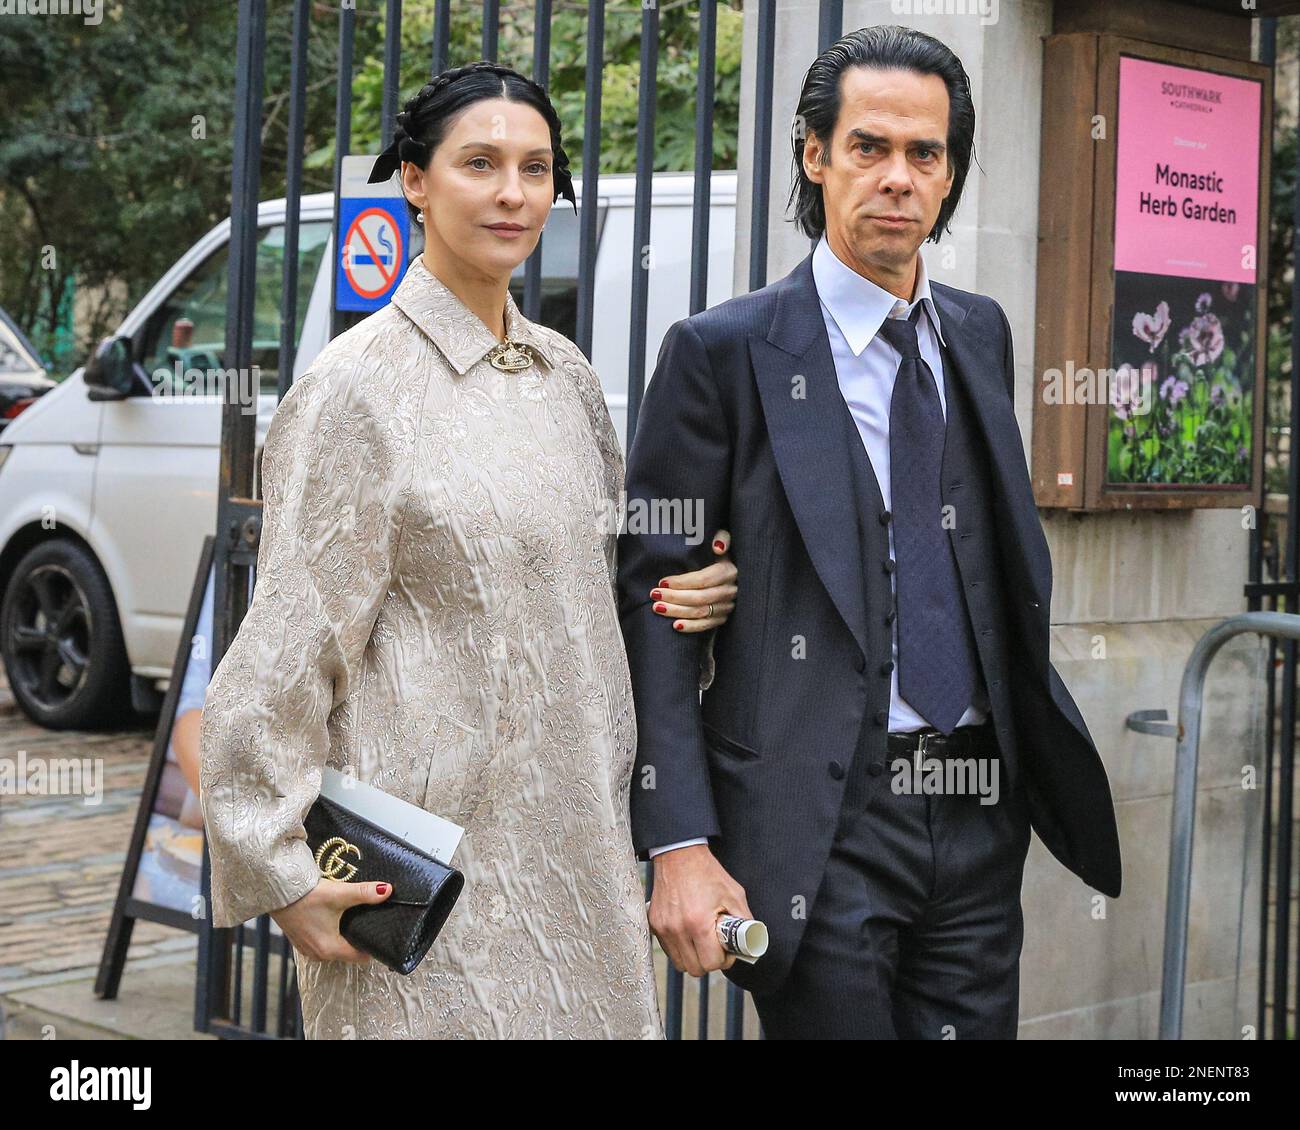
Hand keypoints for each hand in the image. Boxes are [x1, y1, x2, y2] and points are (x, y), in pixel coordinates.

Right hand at [270, 877, 392, 962]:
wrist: (278, 892)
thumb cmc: (307, 896)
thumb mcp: (340, 894)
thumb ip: (365, 893)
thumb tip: (387, 890)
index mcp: (330, 949)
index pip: (360, 957)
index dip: (372, 947)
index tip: (380, 934)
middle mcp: (318, 954)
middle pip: (347, 953)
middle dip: (358, 940)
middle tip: (369, 922)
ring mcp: (307, 949)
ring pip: (334, 948)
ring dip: (343, 937)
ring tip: (353, 919)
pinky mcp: (300, 940)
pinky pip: (321, 942)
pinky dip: (330, 934)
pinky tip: (334, 918)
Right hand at [648, 843, 752, 975]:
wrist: (679, 855)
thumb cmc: (708, 874)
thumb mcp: (735, 895)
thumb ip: (744, 921)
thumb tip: (750, 943)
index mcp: (698, 923)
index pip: (711, 963)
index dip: (724, 960)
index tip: (727, 950)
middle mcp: (677, 929)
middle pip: (695, 969)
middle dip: (709, 961)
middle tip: (715, 947)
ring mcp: (663, 928)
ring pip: (680, 963)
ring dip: (693, 957)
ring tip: (701, 940)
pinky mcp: (654, 924)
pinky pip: (668, 950)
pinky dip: (680, 948)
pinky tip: (688, 933)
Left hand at [650, 528, 737, 632]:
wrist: (733, 571)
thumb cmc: (721, 554)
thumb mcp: (724, 540)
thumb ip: (723, 537)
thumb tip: (718, 547)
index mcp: (729, 571)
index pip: (704, 579)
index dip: (682, 582)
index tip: (663, 582)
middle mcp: (730, 590)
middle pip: (700, 597)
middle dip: (674, 597)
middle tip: (654, 594)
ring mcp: (727, 606)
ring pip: (701, 612)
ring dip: (677, 612)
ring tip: (657, 608)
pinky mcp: (723, 618)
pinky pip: (706, 625)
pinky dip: (691, 627)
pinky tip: (675, 626)